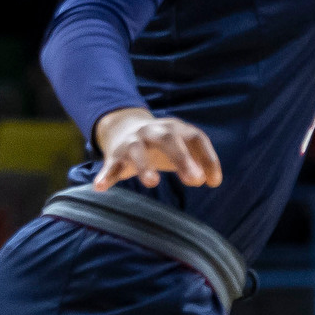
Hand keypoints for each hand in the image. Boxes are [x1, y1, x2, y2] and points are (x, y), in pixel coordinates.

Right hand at [92, 107, 222, 191]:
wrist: (123, 128)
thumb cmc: (163, 145)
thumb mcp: (183, 148)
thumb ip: (199, 162)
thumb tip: (212, 181)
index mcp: (175, 128)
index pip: (195, 138)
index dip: (207, 158)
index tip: (213, 181)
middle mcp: (153, 132)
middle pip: (168, 140)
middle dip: (182, 158)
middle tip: (195, 180)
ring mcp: (132, 142)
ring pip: (137, 151)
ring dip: (145, 166)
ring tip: (153, 182)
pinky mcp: (115, 156)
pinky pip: (110, 166)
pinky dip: (105, 176)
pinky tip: (100, 187)